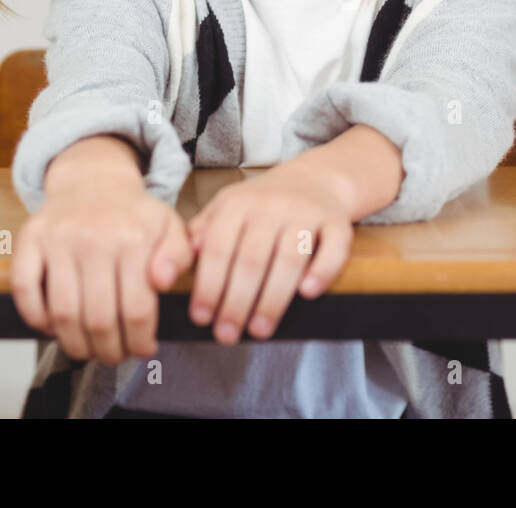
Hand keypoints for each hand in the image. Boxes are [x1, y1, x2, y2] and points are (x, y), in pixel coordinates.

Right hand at [11, 168, 194, 364]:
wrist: (94, 180)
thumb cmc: (134, 214)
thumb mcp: (169, 228)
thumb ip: (178, 256)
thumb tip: (163, 283)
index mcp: (133, 238)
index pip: (136, 310)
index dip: (140, 341)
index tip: (143, 350)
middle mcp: (94, 238)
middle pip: (98, 319)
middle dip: (109, 350)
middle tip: (114, 355)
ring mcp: (58, 238)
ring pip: (62, 312)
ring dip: (75, 344)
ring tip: (87, 350)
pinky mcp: (30, 239)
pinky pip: (25, 289)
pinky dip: (35, 318)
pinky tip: (52, 327)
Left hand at [186, 161, 354, 344]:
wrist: (315, 179)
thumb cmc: (262, 204)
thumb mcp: (226, 208)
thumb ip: (202, 232)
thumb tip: (178, 261)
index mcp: (237, 204)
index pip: (218, 248)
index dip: (209, 286)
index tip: (201, 318)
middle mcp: (271, 205)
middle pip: (252, 259)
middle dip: (237, 302)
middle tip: (227, 334)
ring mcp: (306, 212)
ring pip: (290, 258)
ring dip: (274, 298)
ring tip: (259, 330)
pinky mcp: (337, 222)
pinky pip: (333, 247)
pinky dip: (322, 271)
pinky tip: (308, 294)